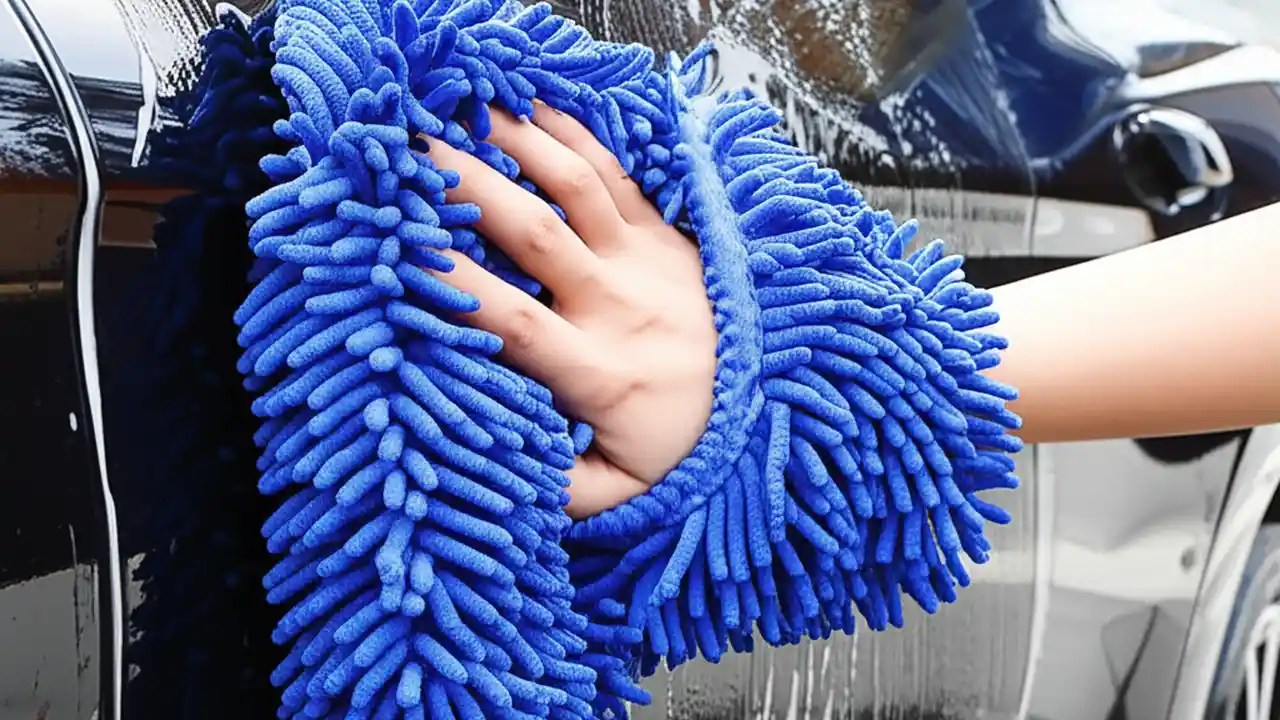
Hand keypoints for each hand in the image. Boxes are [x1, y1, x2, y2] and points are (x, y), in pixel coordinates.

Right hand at [423, 104, 716, 518]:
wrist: (776, 404)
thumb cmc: (684, 446)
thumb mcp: (626, 493)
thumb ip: (563, 492)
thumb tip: (505, 476)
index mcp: (600, 372)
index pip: (514, 322)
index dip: (456, 285)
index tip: (402, 251)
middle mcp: (620, 305)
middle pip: (535, 232)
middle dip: (471, 187)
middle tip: (414, 152)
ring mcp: (648, 262)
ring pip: (578, 187)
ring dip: (520, 143)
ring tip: (466, 110)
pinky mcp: (669, 237)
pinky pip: (621, 175)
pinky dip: (578, 136)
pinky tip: (537, 107)